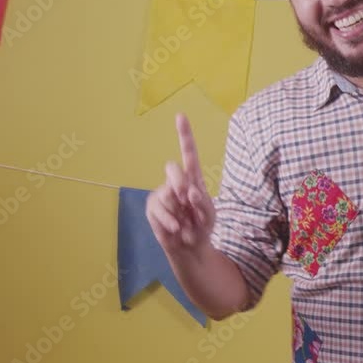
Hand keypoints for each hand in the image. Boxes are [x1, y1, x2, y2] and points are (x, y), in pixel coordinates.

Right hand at [146, 113, 216, 255]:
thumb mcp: (209, 215)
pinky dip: (169, 221)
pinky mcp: (153, 207)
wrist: (190, 246)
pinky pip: (158, 209)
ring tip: (185, 223)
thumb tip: (190, 191)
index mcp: (194, 178)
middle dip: (180, 183)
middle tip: (188, 200)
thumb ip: (202, 202)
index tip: (180, 116)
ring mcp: (163, 194)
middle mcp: (177, 182)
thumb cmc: (202, 226)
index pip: (189, 153)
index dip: (184, 134)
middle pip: (173, 169)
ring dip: (178, 211)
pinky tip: (176, 228)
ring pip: (165, 193)